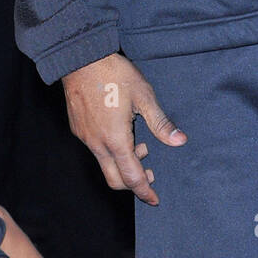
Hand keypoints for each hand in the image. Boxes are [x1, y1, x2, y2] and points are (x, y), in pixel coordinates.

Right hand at [62, 54, 186, 205]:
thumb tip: (180, 141)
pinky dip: (110, 151)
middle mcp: (97, 144)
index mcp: (116, 140)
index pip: (132, 177)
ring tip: (140, 144)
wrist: (81, 59)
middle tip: (149, 175)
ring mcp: (85, 137)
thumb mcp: (144, 96)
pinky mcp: (77, 129)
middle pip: (114, 180)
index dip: (145, 191)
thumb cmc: (114, 74)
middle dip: (133, 184)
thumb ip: (160, 123)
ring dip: (123, 163)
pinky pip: (95, 150)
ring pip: (104, 164)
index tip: (154, 199)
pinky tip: (121, 133)